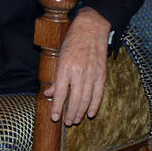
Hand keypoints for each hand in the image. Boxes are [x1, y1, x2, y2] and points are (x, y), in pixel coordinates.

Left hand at [43, 7, 109, 124]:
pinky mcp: (102, 74)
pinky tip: (90, 113)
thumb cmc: (71, 42)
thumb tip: (49, 93)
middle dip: (70, 113)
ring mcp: (92, 73)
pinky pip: (99, 93)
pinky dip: (94, 104)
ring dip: (81, 112)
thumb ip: (55, 77)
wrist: (91, 29)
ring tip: (75, 120)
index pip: (60, 93)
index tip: (55, 117)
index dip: (57, 107)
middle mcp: (79, 72)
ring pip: (87, 99)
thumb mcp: (58, 57)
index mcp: (65, 68)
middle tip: (66, 122)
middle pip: (75, 99)